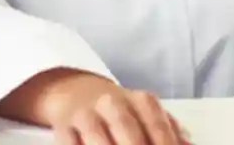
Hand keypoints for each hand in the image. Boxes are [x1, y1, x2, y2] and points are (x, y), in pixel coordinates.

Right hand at [37, 72, 191, 144]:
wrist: (79, 94)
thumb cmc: (124, 113)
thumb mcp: (149, 115)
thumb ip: (170, 132)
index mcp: (141, 101)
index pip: (157, 125)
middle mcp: (112, 103)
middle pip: (127, 130)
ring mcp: (86, 114)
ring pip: (96, 136)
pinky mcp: (64, 127)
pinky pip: (70, 142)